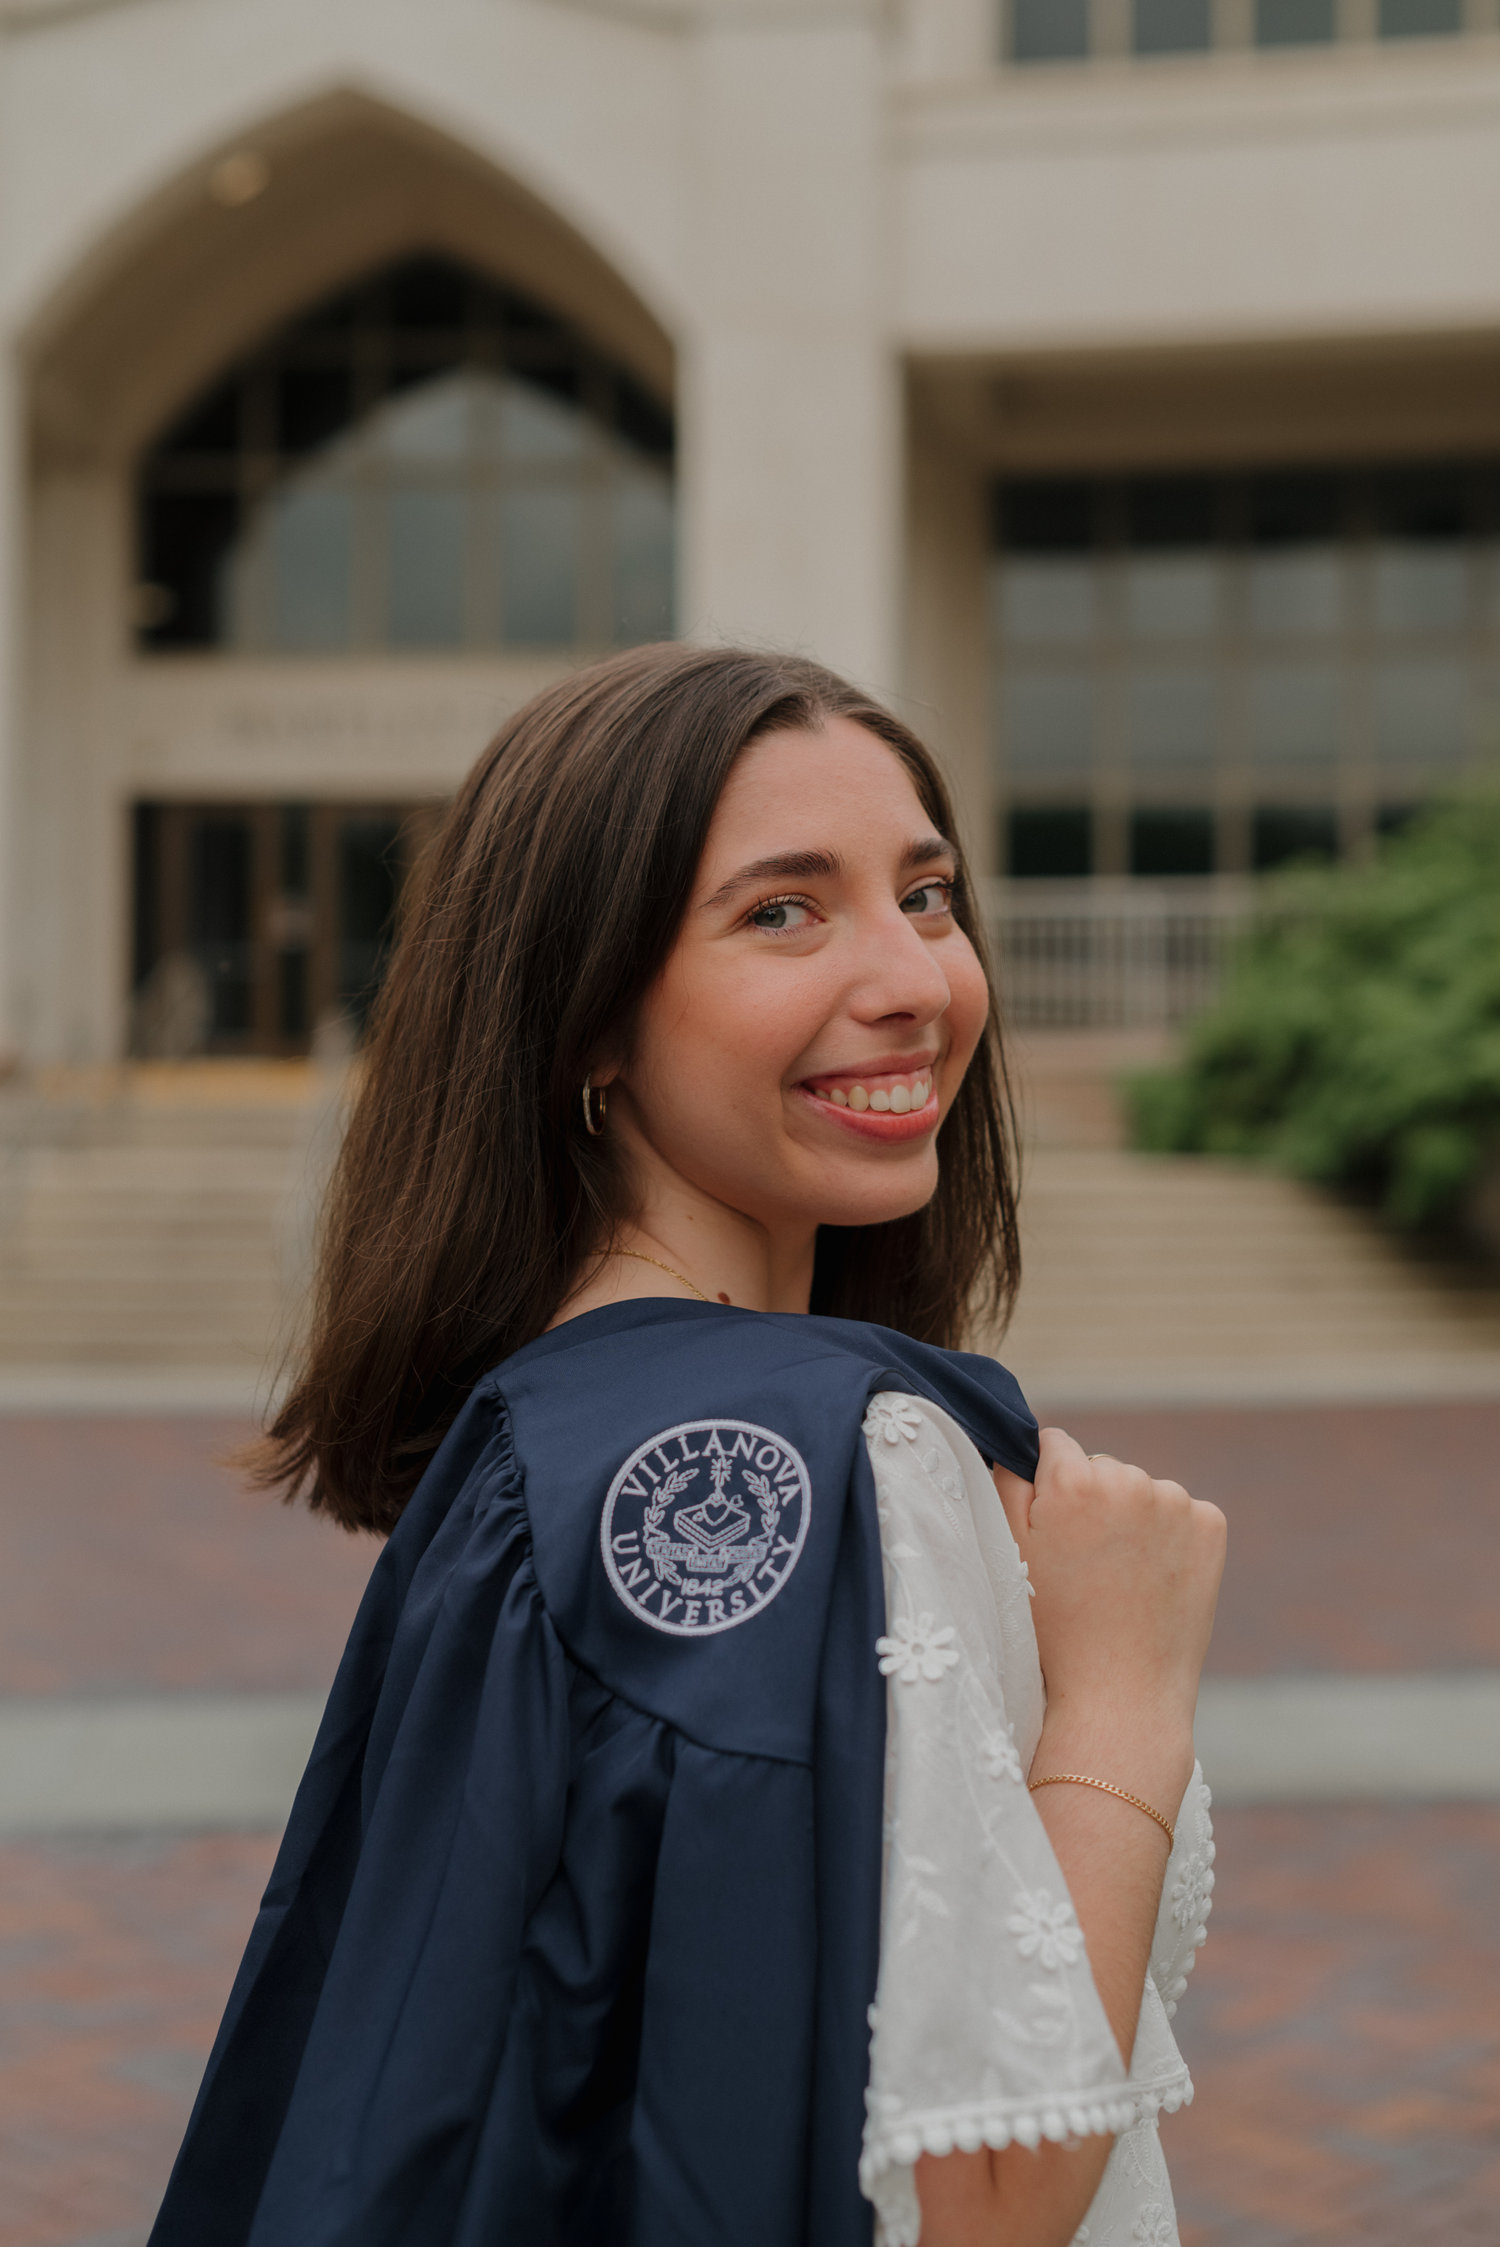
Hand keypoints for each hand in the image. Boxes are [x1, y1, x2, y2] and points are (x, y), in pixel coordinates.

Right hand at [994, 1428, 1225, 1735]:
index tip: (1052, 1527)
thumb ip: (1006, 1481)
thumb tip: (1019, 1446)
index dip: (1047, 1485)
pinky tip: (1152, 1578)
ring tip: (1119, 1577)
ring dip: (1130, 1518)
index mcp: (1075, 1478)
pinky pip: (1180, 1513)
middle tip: (1084, 1563)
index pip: (1054, 1446)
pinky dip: (1168, 1537)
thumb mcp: (1009, 1552)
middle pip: (1101, 1469)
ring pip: (1141, 1491)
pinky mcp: (1210, 1526)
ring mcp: (1177, 1502)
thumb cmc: (1054, 1627)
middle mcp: (1130, 1479)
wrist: (1121, 1692)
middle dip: (1092, 1501)